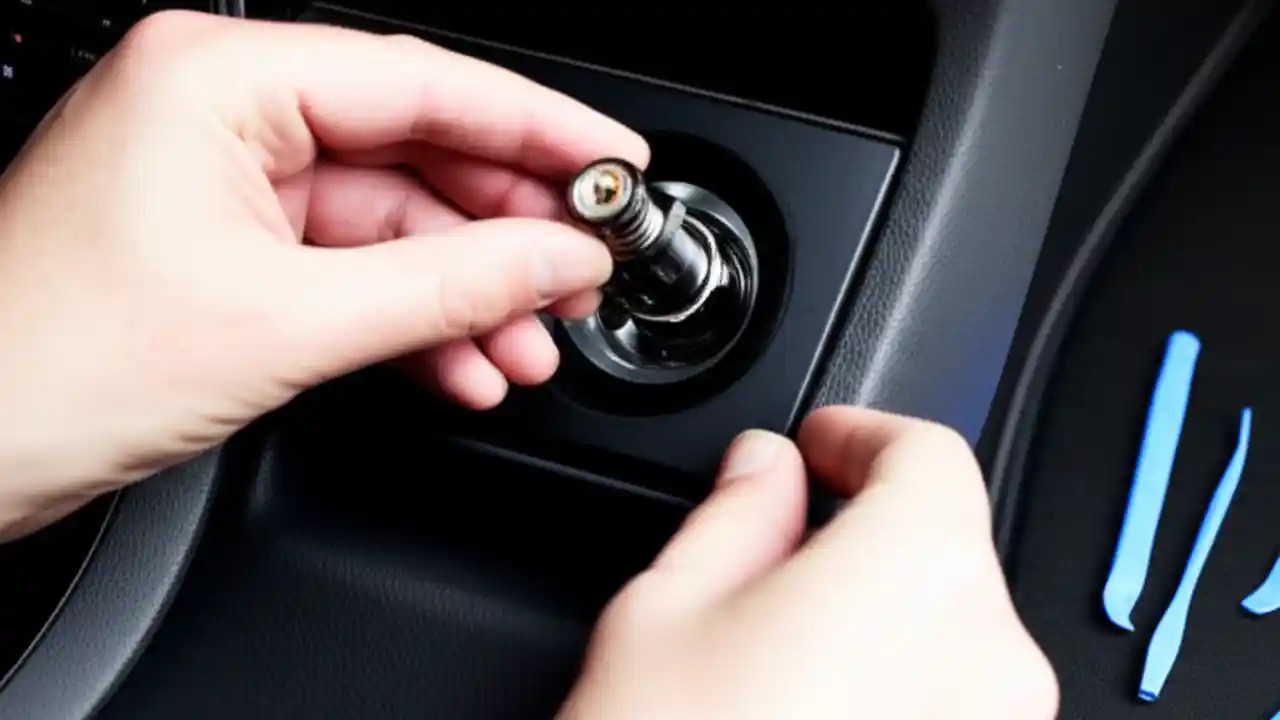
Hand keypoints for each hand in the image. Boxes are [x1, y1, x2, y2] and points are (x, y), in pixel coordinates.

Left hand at [0, 11, 647, 539]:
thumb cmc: (45, 369)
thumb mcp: (288, 324)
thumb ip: (447, 285)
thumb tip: (555, 256)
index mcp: (216, 79)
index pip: (422, 82)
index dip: (537, 129)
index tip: (614, 164)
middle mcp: (218, 110)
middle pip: (413, 151)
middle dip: (505, 227)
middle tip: (583, 268)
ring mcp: (220, 181)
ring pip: (388, 222)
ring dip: (465, 291)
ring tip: (529, 342)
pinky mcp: (222, 246)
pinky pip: (347, 268)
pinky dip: (409, 318)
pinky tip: (463, 363)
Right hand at [557, 406, 1057, 718]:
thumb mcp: (665, 613)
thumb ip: (733, 514)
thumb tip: (762, 470)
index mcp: (917, 574)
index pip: (927, 455)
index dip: (862, 435)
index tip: (821, 445)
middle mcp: (990, 659)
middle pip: (942, 545)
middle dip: (861, 530)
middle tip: (769, 549)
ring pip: (948, 633)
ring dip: (877, 616)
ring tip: (772, 655)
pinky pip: (951, 707)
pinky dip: (895, 689)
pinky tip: (805, 716)